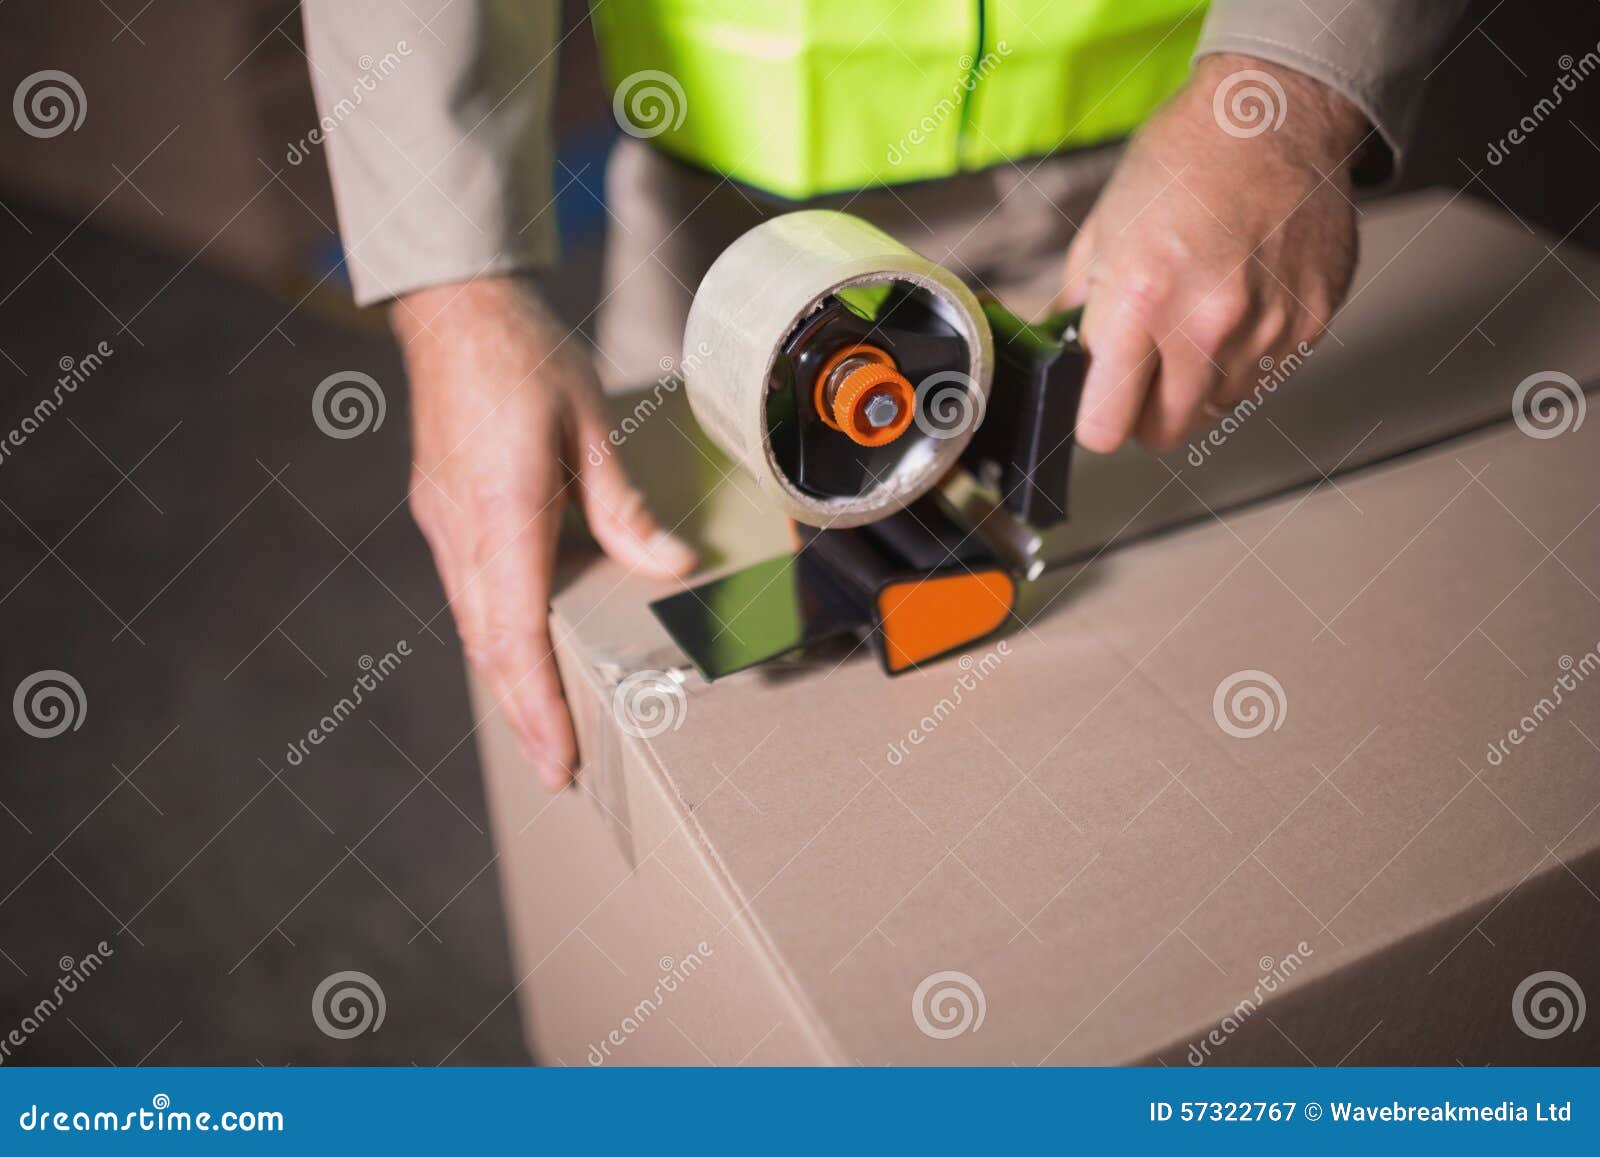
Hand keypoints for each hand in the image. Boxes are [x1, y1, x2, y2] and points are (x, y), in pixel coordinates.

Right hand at [393, 277, 695, 788]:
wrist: (454, 310)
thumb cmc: (524, 355)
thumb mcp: (589, 423)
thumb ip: (623, 506)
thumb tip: (672, 568)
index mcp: (502, 510)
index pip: (518, 633)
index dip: (539, 703)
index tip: (560, 756)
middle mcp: (463, 528)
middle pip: (491, 646)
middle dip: (525, 714)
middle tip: (558, 770)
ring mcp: (445, 524)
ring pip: (475, 625)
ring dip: (509, 683)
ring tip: (545, 729)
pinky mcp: (443, 513)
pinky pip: (470, 593)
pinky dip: (496, 638)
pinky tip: (521, 654)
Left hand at [1062, 53, 1369, 451]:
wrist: (1275, 115)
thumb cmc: (1185, 160)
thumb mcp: (1103, 231)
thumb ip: (1080, 309)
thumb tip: (1062, 359)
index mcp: (1141, 299)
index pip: (1106, 426)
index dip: (1098, 420)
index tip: (1100, 404)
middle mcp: (1206, 323)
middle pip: (1165, 431)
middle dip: (1146, 410)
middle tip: (1145, 369)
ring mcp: (1266, 328)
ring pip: (1217, 407)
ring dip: (1201, 382)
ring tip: (1198, 317)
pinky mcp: (1310, 323)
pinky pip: (1266, 374)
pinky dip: (1248, 354)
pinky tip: (1241, 300)